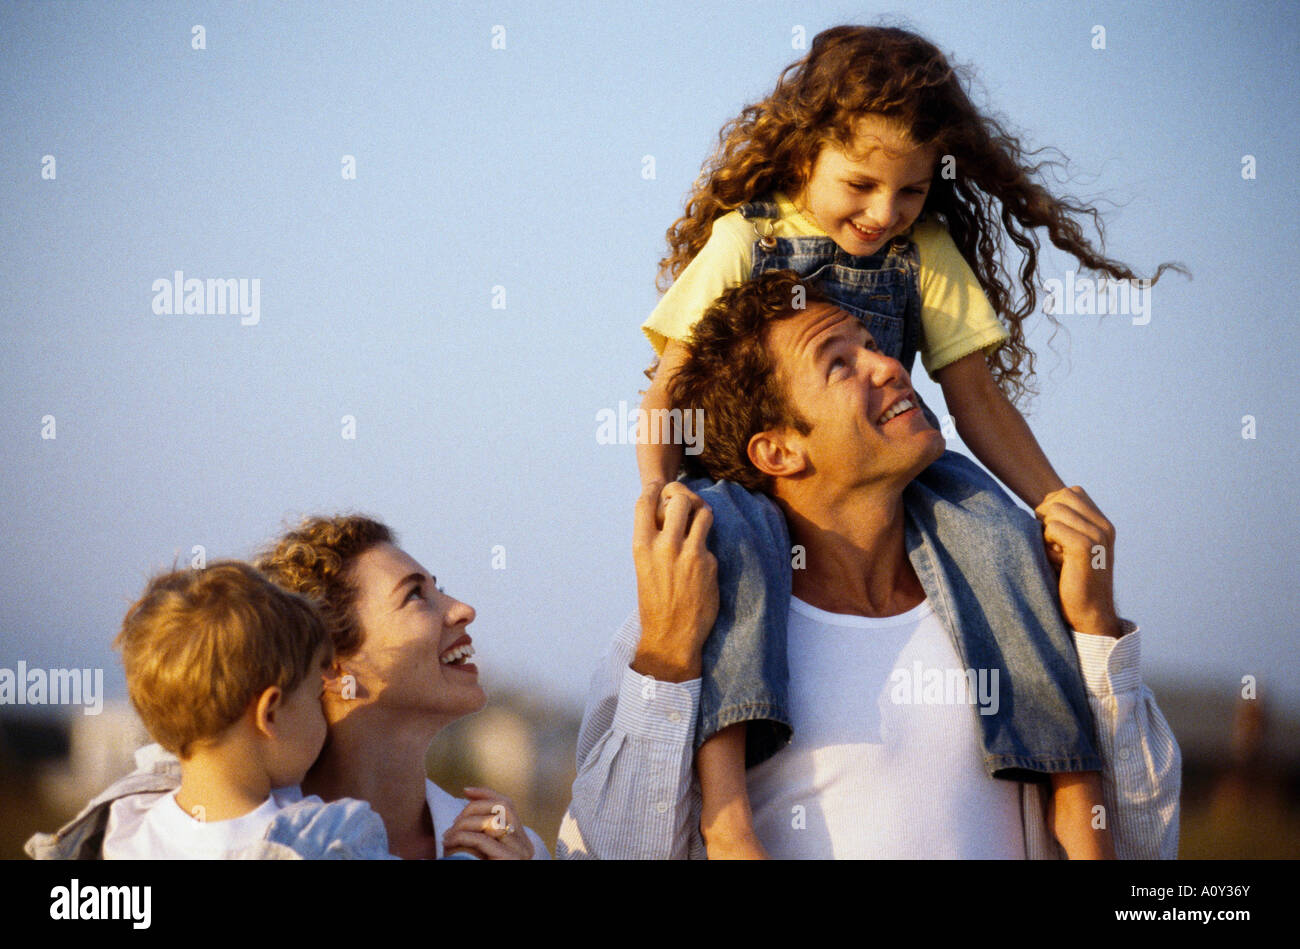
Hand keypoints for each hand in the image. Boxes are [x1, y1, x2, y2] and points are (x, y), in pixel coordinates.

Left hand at [441, 787, 533, 859]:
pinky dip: (464, 837)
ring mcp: (519, 854)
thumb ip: (483, 828)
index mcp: (521, 839)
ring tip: (449, 836)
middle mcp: (525, 845)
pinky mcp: (509, 862)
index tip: (466, 791)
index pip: (508, 804)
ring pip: (492, 822)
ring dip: (465, 825)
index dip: (487, 793)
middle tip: (453, 823)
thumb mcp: (483, 847)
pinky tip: (451, 843)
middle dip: (473, 809)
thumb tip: (469, 794)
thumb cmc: (477, 866)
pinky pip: (484, 840)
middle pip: (502, 808)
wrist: (478, 899)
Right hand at [632, 480, 717, 681]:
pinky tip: (702, 562)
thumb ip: (653, 541)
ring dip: (702, 513)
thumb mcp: (644, 567)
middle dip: (684, 497)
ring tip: (700, 521)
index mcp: (642, 546)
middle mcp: (665, 546)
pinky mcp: (709, 563)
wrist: (672, 635)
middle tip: (686, 504)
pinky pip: (710, 542)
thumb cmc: (654, 603)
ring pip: (703, 513)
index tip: (660, 487)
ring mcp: (690, 553)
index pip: (645, 502)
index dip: (654, 488)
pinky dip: (707, 546)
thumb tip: (665, 517)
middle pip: (679, 499)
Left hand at [1034, 486, 1120, 637]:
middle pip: (1062, 496)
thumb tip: (1040, 507)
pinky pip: (1052, 528)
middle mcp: (1104, 527)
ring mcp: (1097, 536)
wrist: (1090, 614)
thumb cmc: (1073, 582)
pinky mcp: (1084, 548)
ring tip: (1053, 553)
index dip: (1052, 505)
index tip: (1050, 530)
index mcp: (1103, 524)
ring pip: (1055, 510)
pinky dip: (1046, 542)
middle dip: (1045, 514)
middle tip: (1048, 541)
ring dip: (1045, 530)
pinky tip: (1054, 560)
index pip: (1072, 492)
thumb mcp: (1072, 548)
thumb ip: (1065, 526)